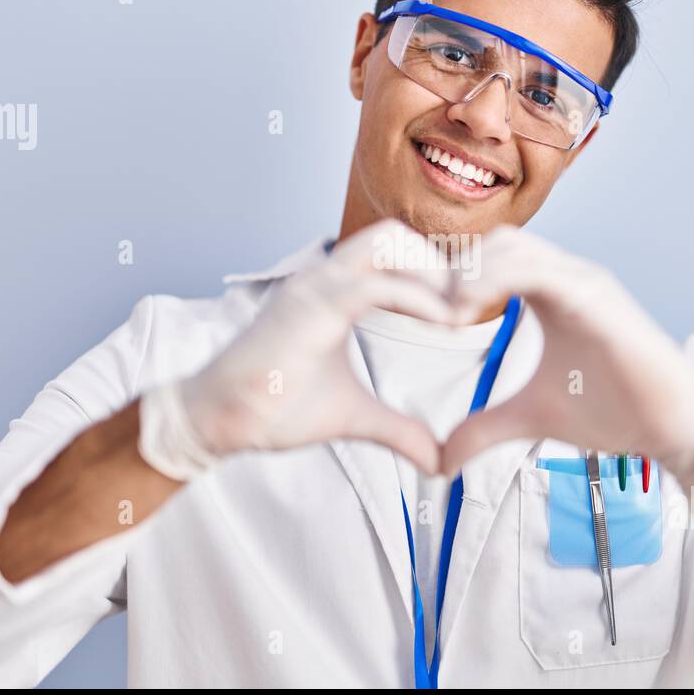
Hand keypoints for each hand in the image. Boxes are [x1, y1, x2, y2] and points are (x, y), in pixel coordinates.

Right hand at [140, 219, 460, 478]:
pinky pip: (375, 285)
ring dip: (434, 273)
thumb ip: (398, 430)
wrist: (220, 420)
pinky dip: (419, 298)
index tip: (468, 307)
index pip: (392, 253)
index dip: (434, 272)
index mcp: (334, 291)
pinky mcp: (311, 306)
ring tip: (464, 312)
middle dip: (440, 262)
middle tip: (473, 302)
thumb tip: (439, 459)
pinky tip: (447, 323)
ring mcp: (316, 286)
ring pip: (388, 245)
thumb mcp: (355, 418)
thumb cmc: (275, 409)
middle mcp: (324, 277)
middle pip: (395, 235)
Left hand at [440, 225, 693, 495]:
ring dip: (468, 272)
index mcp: (549, 293)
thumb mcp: (530, 419)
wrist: (675, 429)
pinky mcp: (600, 296)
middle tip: (420, 309)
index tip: (413, 312)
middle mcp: (567, 276)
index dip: (447, 278)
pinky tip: (467, 314)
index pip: (489, 259)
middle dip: (451, 268)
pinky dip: (496, 280)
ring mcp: (585, 281)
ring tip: (442, 316)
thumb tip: (440, 460)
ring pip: (512, 246)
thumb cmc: (614, 413)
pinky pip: (540, 270)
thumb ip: (484, 428)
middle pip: (494, 242)